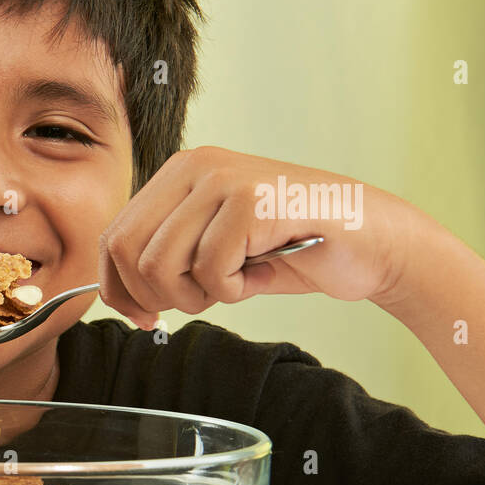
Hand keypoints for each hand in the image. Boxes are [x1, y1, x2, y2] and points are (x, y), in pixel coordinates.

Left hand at [97, 146, 418, 328]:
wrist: (370, 241)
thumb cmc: (292, 248)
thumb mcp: (213, 250)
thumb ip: (166, 259)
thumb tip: (116, 297)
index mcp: (177, 174)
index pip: (114, 237)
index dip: (118, 288)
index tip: (142, 317)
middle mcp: (193, 167)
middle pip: (128, 252)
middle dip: (154, 296)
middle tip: (197, 302)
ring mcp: (221, 179)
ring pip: (161, 264)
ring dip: (196, 295)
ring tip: (234, 285)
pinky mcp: (250, 201)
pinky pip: (210, 270)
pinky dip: (233, 291)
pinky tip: (262, 273)